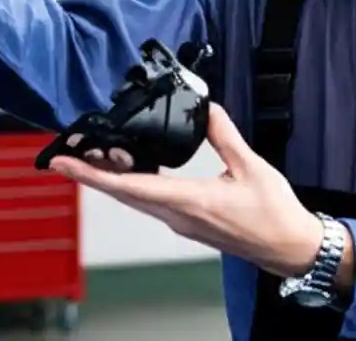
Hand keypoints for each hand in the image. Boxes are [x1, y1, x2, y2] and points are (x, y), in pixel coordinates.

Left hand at [48, 104, 322, 277]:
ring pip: (135, 198)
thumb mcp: (250, 166)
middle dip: (91, 174)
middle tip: (67, 155)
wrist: (289, 247)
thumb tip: (207, 108)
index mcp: (189, 201)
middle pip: (122, 194)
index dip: (92, 175)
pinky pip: (151, 201)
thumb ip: (224, 135)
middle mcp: (177, 216)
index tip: (66, 163)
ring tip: (93, 156)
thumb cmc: (274, 214)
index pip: (129, 187)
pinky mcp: (188, 222)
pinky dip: (134, 184)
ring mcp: (181, 222)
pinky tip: (131, 169)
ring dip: (112, 179)